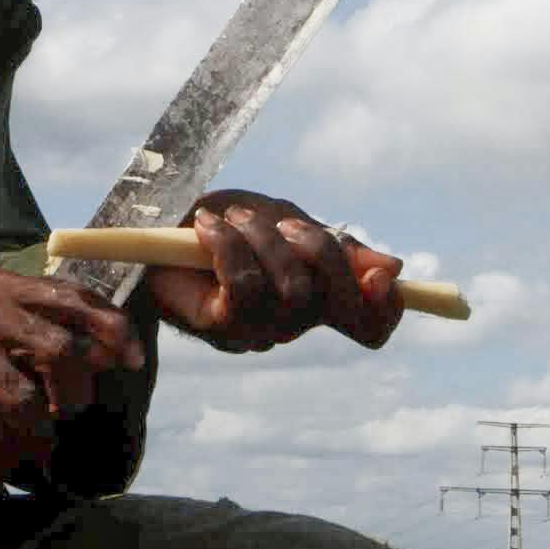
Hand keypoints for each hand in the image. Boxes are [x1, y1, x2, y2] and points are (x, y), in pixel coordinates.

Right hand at [0, 269, 143, 480]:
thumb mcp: (5, 341)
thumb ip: (52, 337)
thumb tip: (115, 351)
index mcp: (0, 287)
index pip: (71, 297)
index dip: (111, 327)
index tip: (133, 359)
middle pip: (60, 349)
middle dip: (74, 395)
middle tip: (67, 417)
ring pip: (26, 401)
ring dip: (33, 437)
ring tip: (26, 448)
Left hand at [140, 189, 405, 354]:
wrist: (156, 229)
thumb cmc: (227, 226)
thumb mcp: (288, 224)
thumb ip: (335, 247)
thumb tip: (394, 267)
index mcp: (316, 299)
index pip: (369, 326)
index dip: (385, 307)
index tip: (382, 275)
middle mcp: (292, 323)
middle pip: (334, 302)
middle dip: (319, 251)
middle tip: (283, 222)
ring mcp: (257, 331)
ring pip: (290, 290)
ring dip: (263, 240)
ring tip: (232, 217)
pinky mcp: (219, 326)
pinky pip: (243, 288)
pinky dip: (229, 247)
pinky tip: (208, 226)